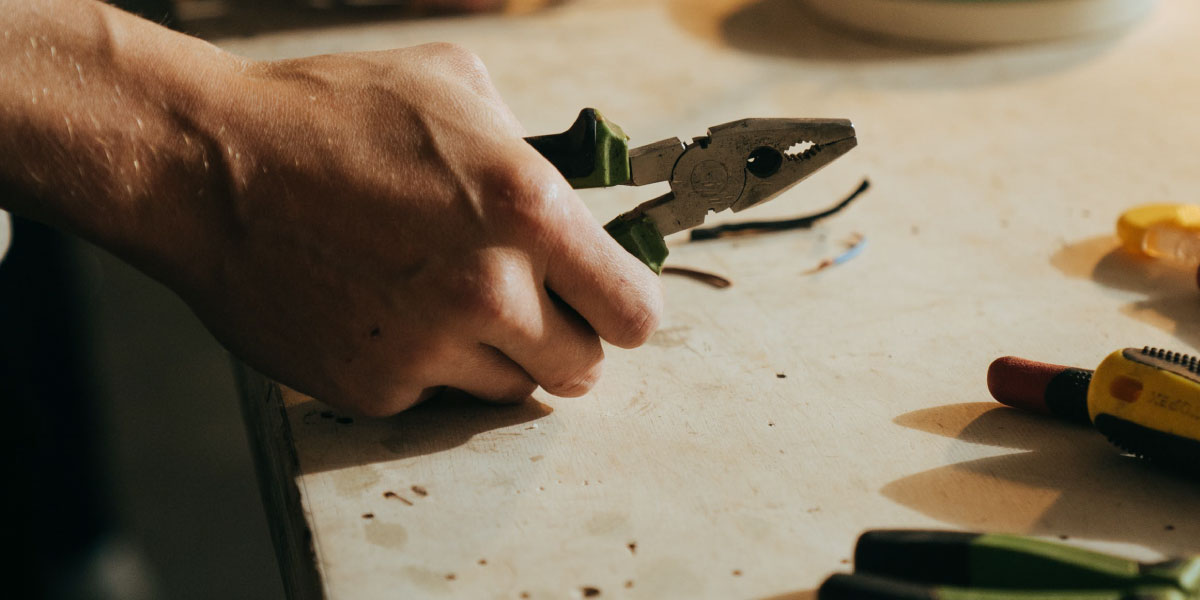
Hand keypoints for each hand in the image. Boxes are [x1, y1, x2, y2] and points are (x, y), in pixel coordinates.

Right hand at [167, 44, 662, 414]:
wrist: (210, 168)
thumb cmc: (329, 116)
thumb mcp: (454, 88)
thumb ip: (532, 146)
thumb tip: (571, 188)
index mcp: (528, 211)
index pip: (635, 313)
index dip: (626, 309)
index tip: (609, 302)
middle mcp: (490, 291)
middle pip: (584, 368)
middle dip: (567, 339)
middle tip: (530, 308)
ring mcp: (430, 348)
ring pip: (511, 387)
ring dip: (496, 353)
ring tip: (441, 296)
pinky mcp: (375, 386)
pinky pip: (433, 393)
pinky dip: (422, 363)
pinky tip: (381, 308)